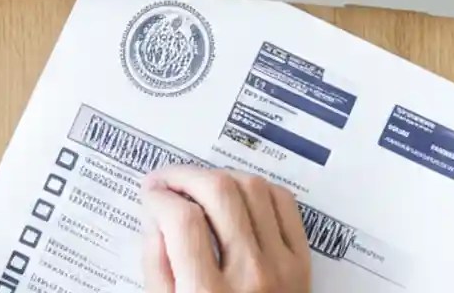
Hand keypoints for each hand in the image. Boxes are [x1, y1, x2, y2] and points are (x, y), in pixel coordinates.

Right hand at [140, 166, 310, 292]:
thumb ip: (158, 268)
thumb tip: (155, 219)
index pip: (183, 221)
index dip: (159, 198)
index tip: (150, 196)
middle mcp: (251, 277)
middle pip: (219, 194)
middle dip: (185, 176)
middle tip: (166, 181)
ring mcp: (283, 268)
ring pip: (253, 189)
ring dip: (219, 176)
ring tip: (197, 185)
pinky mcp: (303, 264)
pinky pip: (284, 204)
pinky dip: (258, 189)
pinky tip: (237, 195)